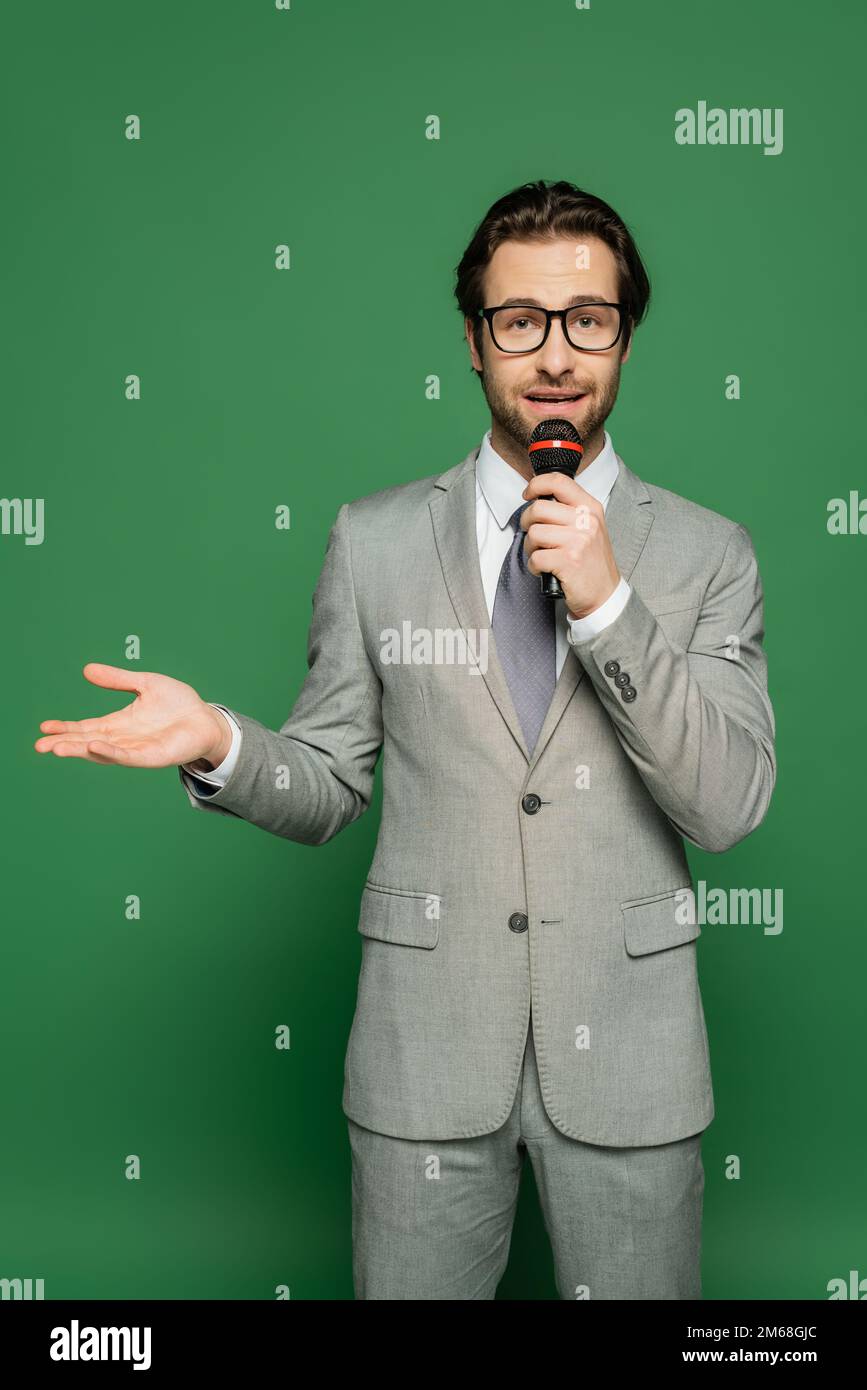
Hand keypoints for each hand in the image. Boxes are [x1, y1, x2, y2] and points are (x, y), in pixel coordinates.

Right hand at [34, 664, 231, 768]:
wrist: (206, 719)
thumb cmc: (178, 703)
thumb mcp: (144, 684)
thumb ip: (117, 680)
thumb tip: (86, 670)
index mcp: (118, 724)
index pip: (86, 728)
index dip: (65, 728)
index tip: (44, 727)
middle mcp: (123, 739)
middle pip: (87, 743)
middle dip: (64, 744)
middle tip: (40, 746)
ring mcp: (136, 750)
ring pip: (102, 752)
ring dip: (80, 750)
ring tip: (57, 748)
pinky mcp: (152, 757)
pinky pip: (127, 756)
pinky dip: (109, 752)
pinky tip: (93, 747)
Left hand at [520, 471, 620, 618]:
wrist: (605, 594)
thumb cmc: (592, 562)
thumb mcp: (590, 528)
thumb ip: (569, 510)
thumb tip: (537, 499)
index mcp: (591, 508)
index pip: (559, 482)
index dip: (536, 484)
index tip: (528, 494)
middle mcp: (587, 521)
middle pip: (538, 509)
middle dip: (527, 523)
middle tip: (534, 535)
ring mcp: (578, 541)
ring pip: (534, 533)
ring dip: (531, 548)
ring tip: (542, 555)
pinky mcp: (568, 561)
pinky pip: (535, 557)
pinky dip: (534, 566)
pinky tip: (545, 569)